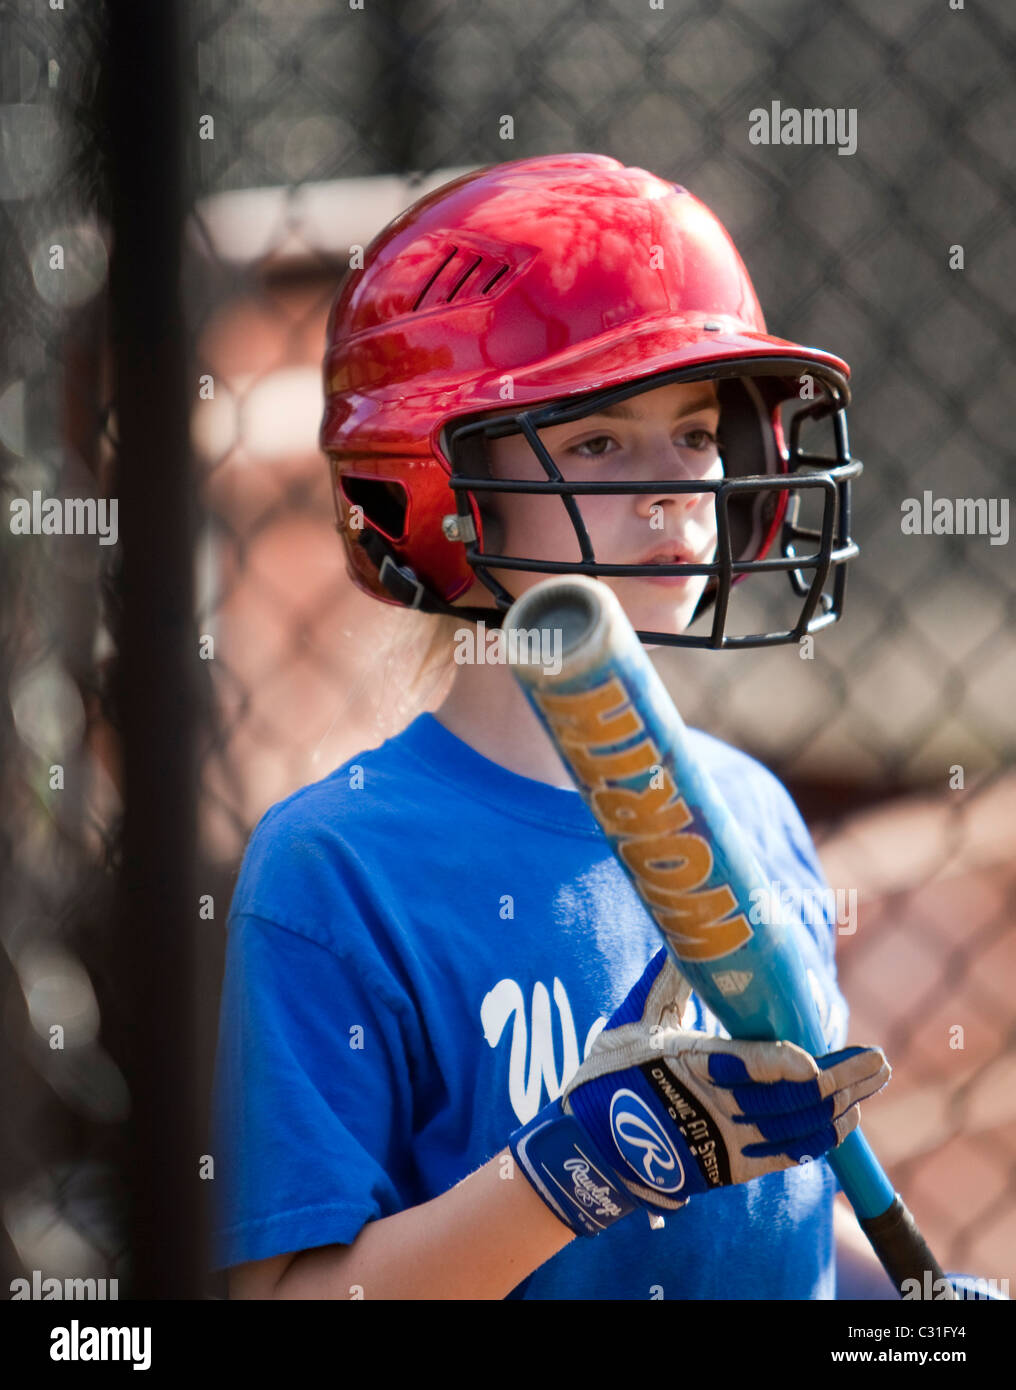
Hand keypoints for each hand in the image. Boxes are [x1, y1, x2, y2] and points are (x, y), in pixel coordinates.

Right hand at [509, 949, 889, 1236]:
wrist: (595, 1148)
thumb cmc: (610, 1077)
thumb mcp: (633, 1021)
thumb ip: (665, 981)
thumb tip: (684, 935)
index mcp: (689, 1065)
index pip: (749, 1067)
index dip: (786, 1065)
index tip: (818, 1057)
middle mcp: (715, 1107)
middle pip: (791, 1098)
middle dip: (842, 1081)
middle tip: (879, 1061)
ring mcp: (728, 1140)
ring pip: (799, 1127)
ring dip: (843, 1106)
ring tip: (872, 1081)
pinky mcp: (734, 1166)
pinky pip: (789, 1154)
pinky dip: (822, 1137)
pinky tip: (847, 1118)